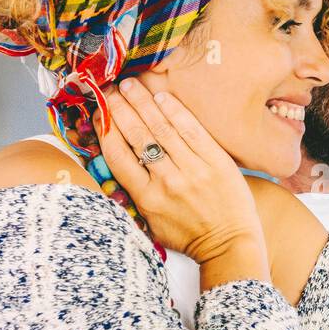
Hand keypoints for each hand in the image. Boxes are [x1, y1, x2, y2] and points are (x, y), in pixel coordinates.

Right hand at [95, 76, 264, 266]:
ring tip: (130, 85)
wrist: (229, 244)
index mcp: (146, 198)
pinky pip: (191, 129)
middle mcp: (167, 181)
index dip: (105, 129)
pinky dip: (175, 111)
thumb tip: (114, 160)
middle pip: (137, 136)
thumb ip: (133, 195)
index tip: (99, 112)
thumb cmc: (187, 236)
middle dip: (120, 108)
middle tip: (109, 89)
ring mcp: (193, 169)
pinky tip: (162, 96)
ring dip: (142, 102)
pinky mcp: (215, 161)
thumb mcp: (150, 224)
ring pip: (161, 128)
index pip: (117, 155)